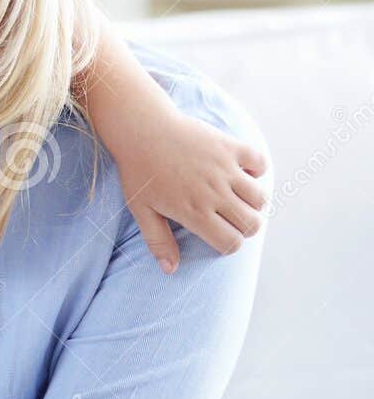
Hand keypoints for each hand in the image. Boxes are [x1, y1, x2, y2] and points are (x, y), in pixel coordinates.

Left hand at [117, 109, 268, 273]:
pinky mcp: (230, 147)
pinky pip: (260, 162)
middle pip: (252, 224)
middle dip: (243, 227)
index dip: (227, 245)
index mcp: (194, 212)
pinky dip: (256, 169)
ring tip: (232, 197)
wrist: (140, 128)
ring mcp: (225, 169)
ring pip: (260, 198)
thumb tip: (170, 270)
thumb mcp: (141, 209)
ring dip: (251, 202)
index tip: (216, 236)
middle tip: (226, 218)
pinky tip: (239, 171)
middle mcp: (215, 193)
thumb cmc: (138, 171)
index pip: (232, 243)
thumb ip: (158, 240)